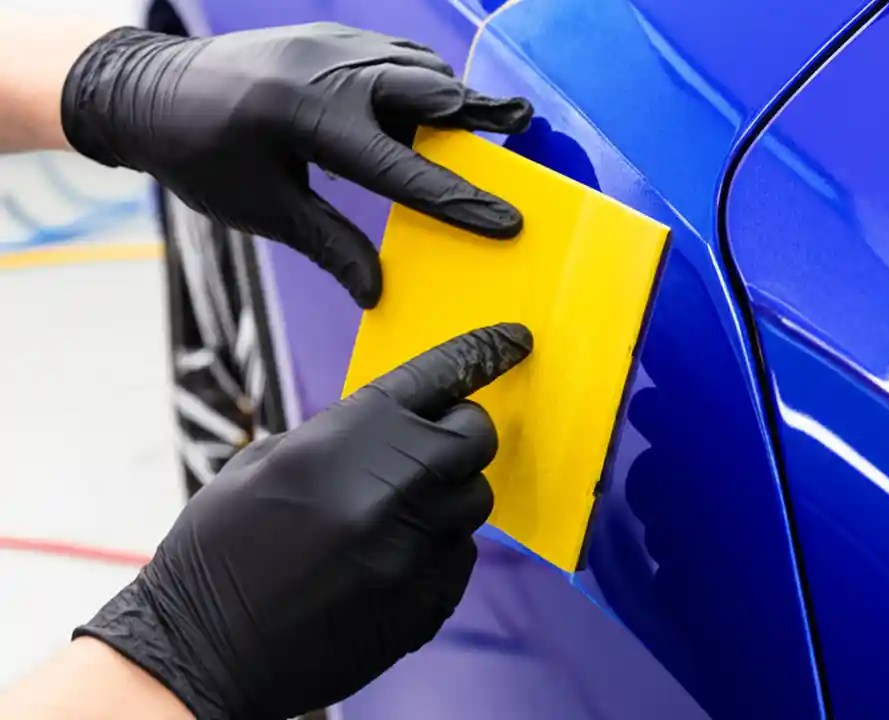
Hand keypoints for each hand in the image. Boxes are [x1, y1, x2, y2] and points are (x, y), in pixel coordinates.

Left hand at [61, 23, 533, 307]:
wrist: (147, 88)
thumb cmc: (199, 155)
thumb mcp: (262, 209)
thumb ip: (328, 245)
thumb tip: (377, 292)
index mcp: (310, 119)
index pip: (404, 170)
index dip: (461, 202)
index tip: (508, 222)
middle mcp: (330, 70)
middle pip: (430, 92)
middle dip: (479, 114)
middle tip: (523, 126)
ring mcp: (332, 44)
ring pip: (417, 66)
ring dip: (452, 97)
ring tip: (486, 122)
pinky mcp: (329, 36)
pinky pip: (395, 53)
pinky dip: (421, 79)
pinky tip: (429, 107)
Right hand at [74, 324, 532, 718]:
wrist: (202, 650)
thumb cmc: (221, 551)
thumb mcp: (267, 464)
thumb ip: (344, 436)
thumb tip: (400, 425)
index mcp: (350, 438)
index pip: (439, 375)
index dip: (482, 351)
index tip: (515, 340)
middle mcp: (396, 488)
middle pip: (476, 437)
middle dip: (460, 433)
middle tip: (430, 446)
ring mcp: (417, 549)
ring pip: (474, 500)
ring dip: (445, 497)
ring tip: (387, 516)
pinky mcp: (428, 601)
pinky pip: (459, 557)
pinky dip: (435, 551)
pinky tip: (384, 563)